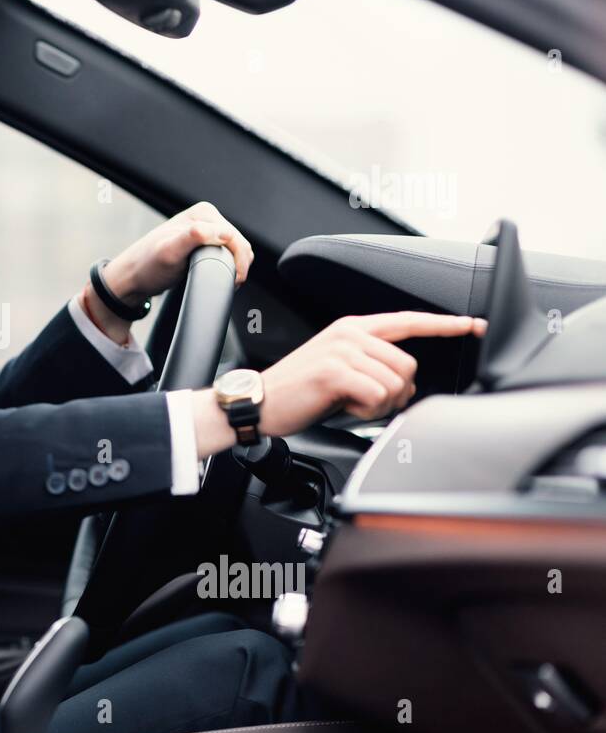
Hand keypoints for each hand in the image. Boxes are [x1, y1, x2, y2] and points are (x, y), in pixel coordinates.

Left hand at [102, 201, 253, 301]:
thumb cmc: (147, 266)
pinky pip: (229, 254)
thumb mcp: (170, 252)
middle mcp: (206, 218)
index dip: (238, 260)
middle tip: (228, 283)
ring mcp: (206, 230)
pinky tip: (218, 276)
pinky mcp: (205, 244)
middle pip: (239, 243)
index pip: (234, 236)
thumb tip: (211, 230)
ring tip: (221, 280)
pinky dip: (229, 267)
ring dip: (235, 267)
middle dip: (238, 265)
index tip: (234, 280)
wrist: (135, 278)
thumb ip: (192, 238)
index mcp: (202, 213)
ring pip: (236, 250)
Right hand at [191, 312, 487, 455]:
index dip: (445, 324)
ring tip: (350, 404)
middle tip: (365, 402)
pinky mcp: (335, 371)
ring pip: (395, 383)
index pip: (409, 321)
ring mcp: (342, 350)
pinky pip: (377, 396)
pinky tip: (343, 408)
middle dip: (395, 393)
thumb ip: (372, 364)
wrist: (260, 403)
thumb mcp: (339, 368)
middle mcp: (350, 333)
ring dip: (379, 405)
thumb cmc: (299, 391)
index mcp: (353, 328)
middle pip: (408, 365)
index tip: (473, 325)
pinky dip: (366, 411)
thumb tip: (406, 384)